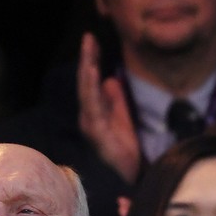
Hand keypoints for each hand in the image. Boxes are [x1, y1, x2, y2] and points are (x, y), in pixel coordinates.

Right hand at [78, 32, 140, 183]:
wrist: (128, 177)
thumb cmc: (125, 151)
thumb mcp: (123, 119)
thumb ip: (116, 100)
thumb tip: (111, 78)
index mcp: (95, 113)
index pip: (92, 82)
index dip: (92, 61)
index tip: (92, 40)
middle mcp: (89, 116)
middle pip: (87, 83)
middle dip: (88, 59)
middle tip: (89, 37)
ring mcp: (91, 124)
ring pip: (87, 91)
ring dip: (88, 69)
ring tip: (89, 48)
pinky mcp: (97, 132)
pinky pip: (93, 106)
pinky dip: (92, 87)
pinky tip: (94, 72)